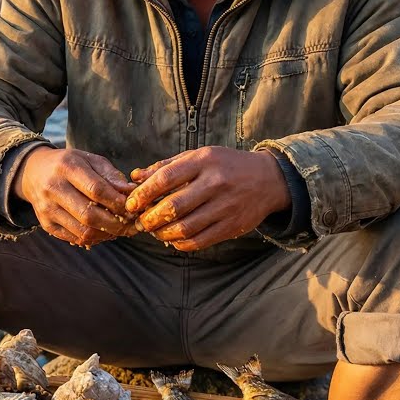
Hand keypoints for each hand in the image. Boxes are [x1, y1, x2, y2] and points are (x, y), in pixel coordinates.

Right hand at [15, 147, 137, 247]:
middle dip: (115, 223)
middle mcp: (53, 188)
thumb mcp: (89, 159)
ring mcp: (47, 209)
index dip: (117, 201)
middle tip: (130, 225)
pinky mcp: (46, 224)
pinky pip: (74, 238)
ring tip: (119, 229)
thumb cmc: (68, 164)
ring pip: (82, 231)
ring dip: (106, 234)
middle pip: (89, 215)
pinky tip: (102, 232)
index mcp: (66, 167)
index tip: (132, 207)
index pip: (96, 189)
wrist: (34, 172)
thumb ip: (110, 175)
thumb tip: (131, 192)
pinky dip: (93, 238)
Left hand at [125, 147, 289, 251]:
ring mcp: (225, 206)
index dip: (143, 194)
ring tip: (155, 231)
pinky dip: (181, 243)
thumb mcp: (199, 156)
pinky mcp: (232, 226)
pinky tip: (173, 239)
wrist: (269, 179)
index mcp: (204, 161)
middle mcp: (215, 183)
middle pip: (173, 206)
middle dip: (150, 218)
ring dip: (163, 233)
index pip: (165, 179)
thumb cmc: (226, 165)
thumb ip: (166, 166)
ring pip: (185, 228)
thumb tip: (135, 177)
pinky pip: (199, 241)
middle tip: (141, 222)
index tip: (130, 204)